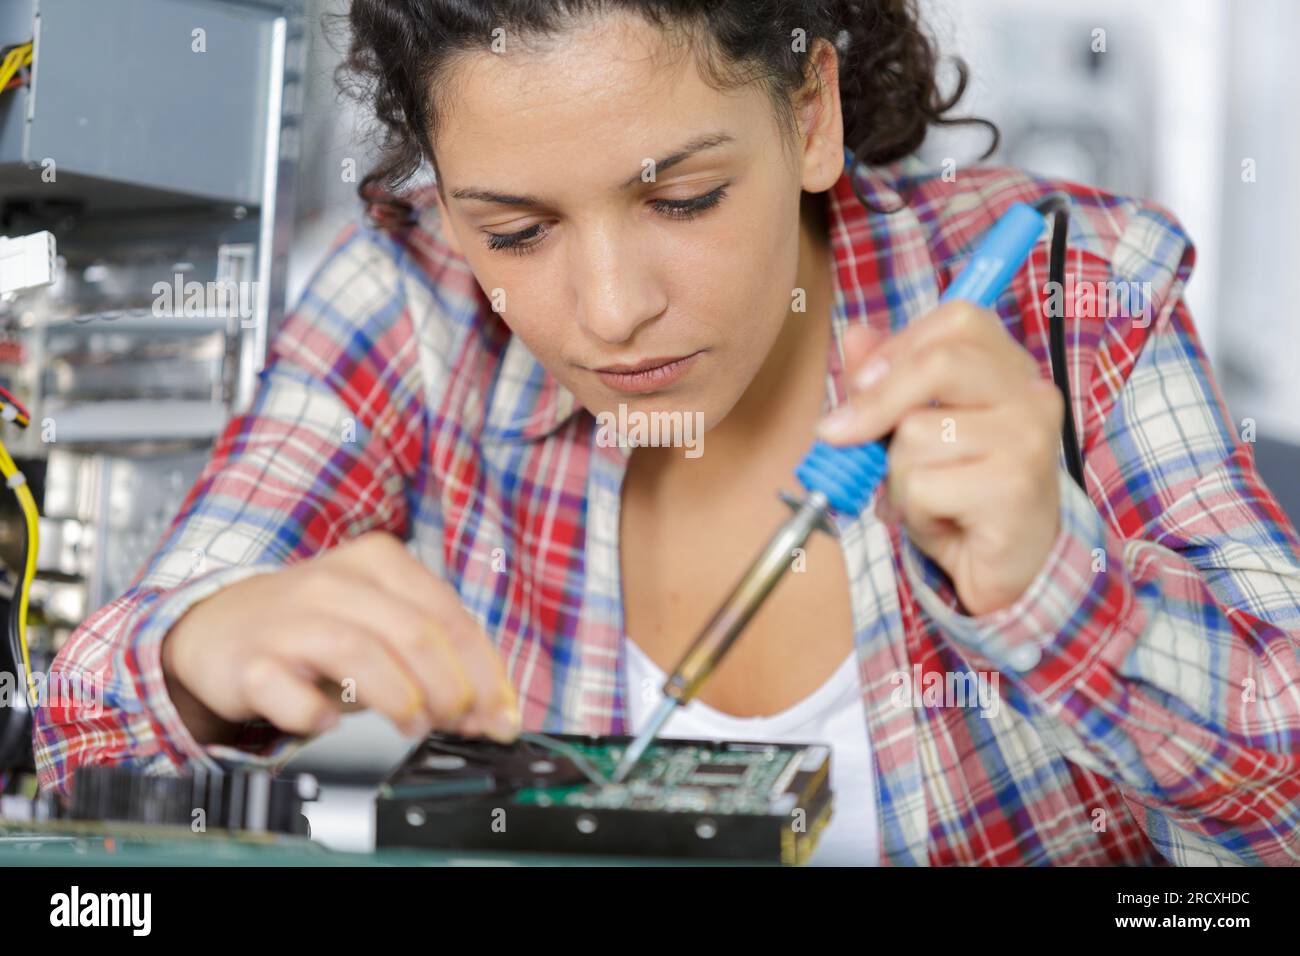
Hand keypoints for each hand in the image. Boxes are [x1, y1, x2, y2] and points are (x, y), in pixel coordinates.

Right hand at [161, 531, 520, 745]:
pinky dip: (319, 715)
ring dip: (401, 699)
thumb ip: (439, 658)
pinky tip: (330, 722)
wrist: (217, 628)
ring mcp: (289, 620)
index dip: (485, 673)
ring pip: (361, 654)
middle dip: (452, 689)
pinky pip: (292, 694)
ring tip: (414, 726)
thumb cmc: (315, 629)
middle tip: (460, 724)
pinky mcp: (251, 662)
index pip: (450, 617)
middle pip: (414, 634)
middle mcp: (335, 582)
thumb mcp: (383, 626)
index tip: (500, 716)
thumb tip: (491, 711)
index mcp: (379, 562)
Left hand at [816, 303, 1064, 615]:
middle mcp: (1030, 395)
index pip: (958, 320)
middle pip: (938, 364)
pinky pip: (923, 486)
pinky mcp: (1014, 486)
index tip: (861, 382)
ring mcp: (1028, 438)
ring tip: (928, 498)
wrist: (1010, 569)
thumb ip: (888, 381)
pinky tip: (944, 522)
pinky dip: (914, 512)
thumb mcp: (917, 431)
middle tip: (836, 434)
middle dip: (874, 404)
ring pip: (915, 435)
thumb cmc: (963, 495)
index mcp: (1010, 369)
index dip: (899, 346)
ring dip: (899, 477)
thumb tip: (854, 336)